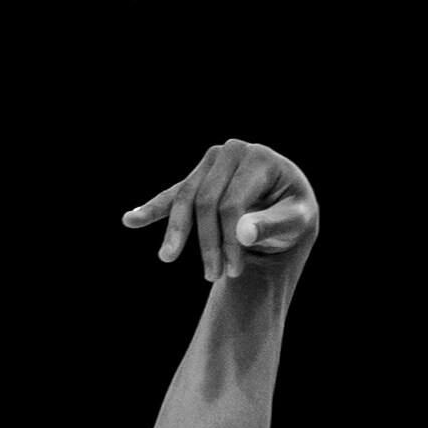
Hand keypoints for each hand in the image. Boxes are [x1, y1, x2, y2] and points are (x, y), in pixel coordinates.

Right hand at [123, 140, 318, 283]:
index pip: (232, 203)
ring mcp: (211, 161)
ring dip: (176, 231)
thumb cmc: (294, 213)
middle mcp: (232, 151)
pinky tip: (130, 220)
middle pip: (205, 201)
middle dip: (206, 241)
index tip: (234, 271)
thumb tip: (242, 232)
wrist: (288, 203)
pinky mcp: (198, 175)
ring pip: (185, 198)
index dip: (229, 241)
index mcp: (259, 158)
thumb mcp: (296, 221)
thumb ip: (273, 225)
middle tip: (212, 276)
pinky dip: (153, 208)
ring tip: (167, 258)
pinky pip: (173, 193)